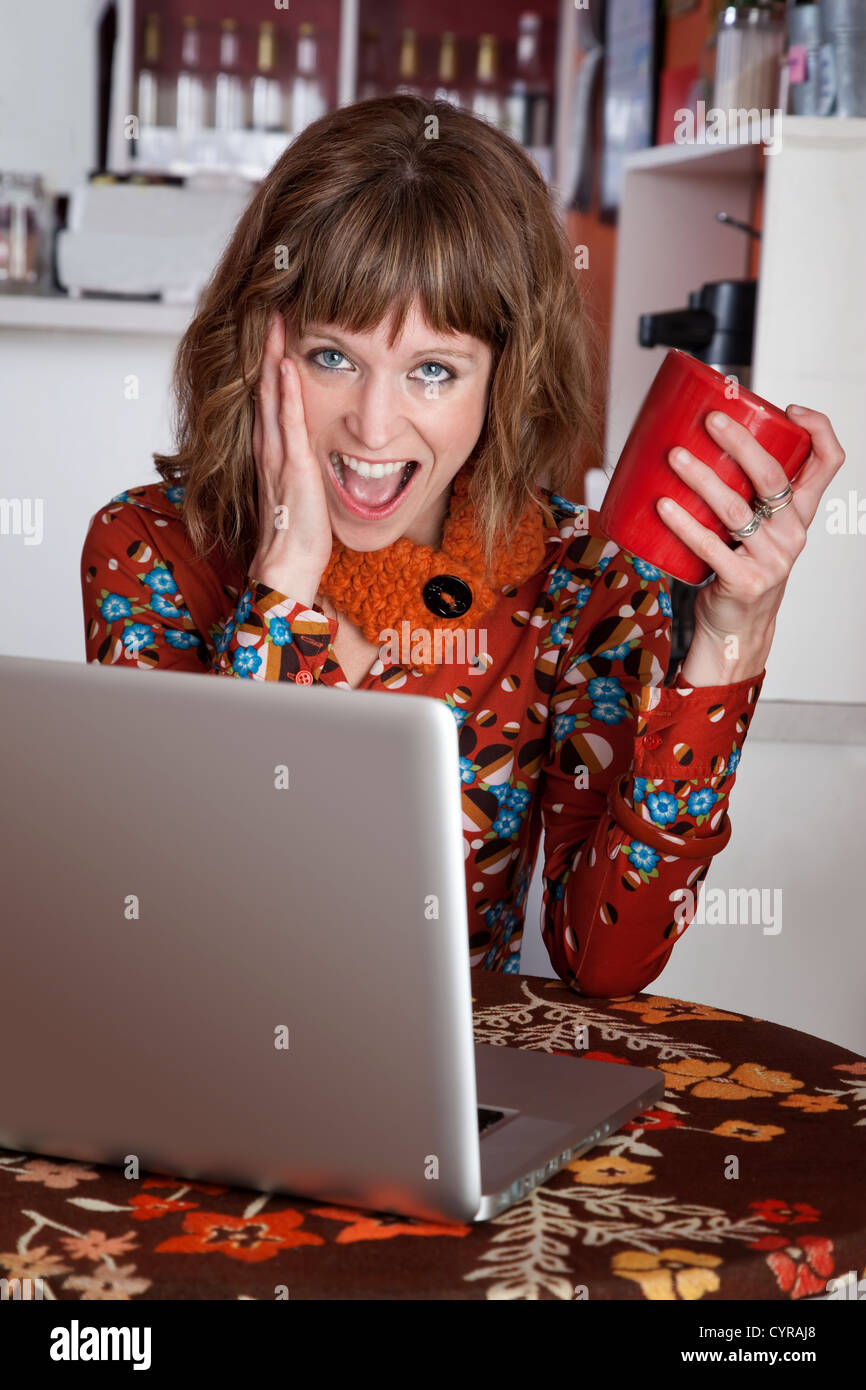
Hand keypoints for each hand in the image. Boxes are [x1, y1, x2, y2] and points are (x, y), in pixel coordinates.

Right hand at [249, 312, 333, 604]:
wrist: (289, 565)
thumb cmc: (299, 535)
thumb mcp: (303, 491)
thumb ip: (305, 468)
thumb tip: (317, 454)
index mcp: (274, 453)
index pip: (270, 399)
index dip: (270, 365)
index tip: (277, 333)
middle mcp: (270, 449)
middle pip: (264, 388)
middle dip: (266, 349)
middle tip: (268, 309)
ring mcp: (279, 456)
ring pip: (271, 397)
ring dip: (271, 358)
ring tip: (273, 321)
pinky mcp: (294, 467)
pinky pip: (288, 422)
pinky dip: (285, 392)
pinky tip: (285, 365)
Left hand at [657, 404, 845, 682]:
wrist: (737, 627)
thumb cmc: (740, 566)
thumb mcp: (757, 528)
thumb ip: (744, 492)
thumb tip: (694, 440)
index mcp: (800, 513)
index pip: (829, 463)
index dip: (819, 430)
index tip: (789, 409)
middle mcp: (793, 533)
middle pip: (774, 477)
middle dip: (741, 443)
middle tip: (711, 420)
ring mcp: (772, 559)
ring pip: (736, 510)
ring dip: (703, 479)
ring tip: (675, 457)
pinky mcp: (745, 581)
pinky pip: (711, 547)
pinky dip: (684, 524)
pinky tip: (664, 505)